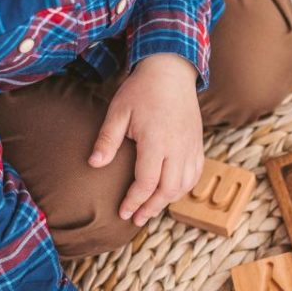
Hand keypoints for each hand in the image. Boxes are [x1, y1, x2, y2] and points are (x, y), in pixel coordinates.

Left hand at [89, 53, 203, 226]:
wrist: (172, 71)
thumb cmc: (141, 90)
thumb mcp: (118, 111)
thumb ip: (107, 139)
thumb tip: (94, 164)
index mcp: (156, 141)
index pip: (146, 182)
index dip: (134, 200)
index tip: (122, 212)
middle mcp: (177, 148)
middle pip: (168, 190)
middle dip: (151, 208)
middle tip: (136, 219)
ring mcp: (190, 147)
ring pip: (184, 185)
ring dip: (167, 201)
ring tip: (151, 208)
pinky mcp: (197, 144)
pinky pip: (195, 174)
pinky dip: (183, 188)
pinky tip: (170, 192)